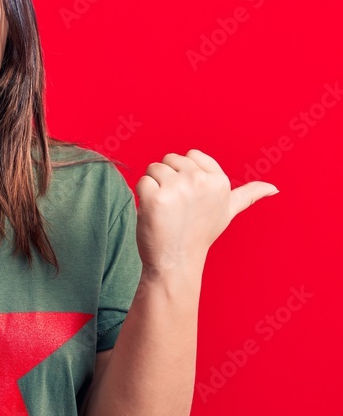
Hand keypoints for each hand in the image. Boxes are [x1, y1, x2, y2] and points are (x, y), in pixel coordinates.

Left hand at [134, 149, 276, 276]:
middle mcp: (201, 181)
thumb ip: (248, 195)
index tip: (190, 196)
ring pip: (153, 168)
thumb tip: (274, 188)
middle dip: (167, 179)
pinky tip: (154, 213)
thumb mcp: (227, 212)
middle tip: (176, 206)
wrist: (176, 261)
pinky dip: (143, 196)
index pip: (191, 154)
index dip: (184, 173)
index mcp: (219, 181)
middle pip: (169, 159)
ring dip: (154, 187)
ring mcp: (178, 188)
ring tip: (166, 210)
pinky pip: (142, 181)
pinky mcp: (156, 197)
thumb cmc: (199, 234)